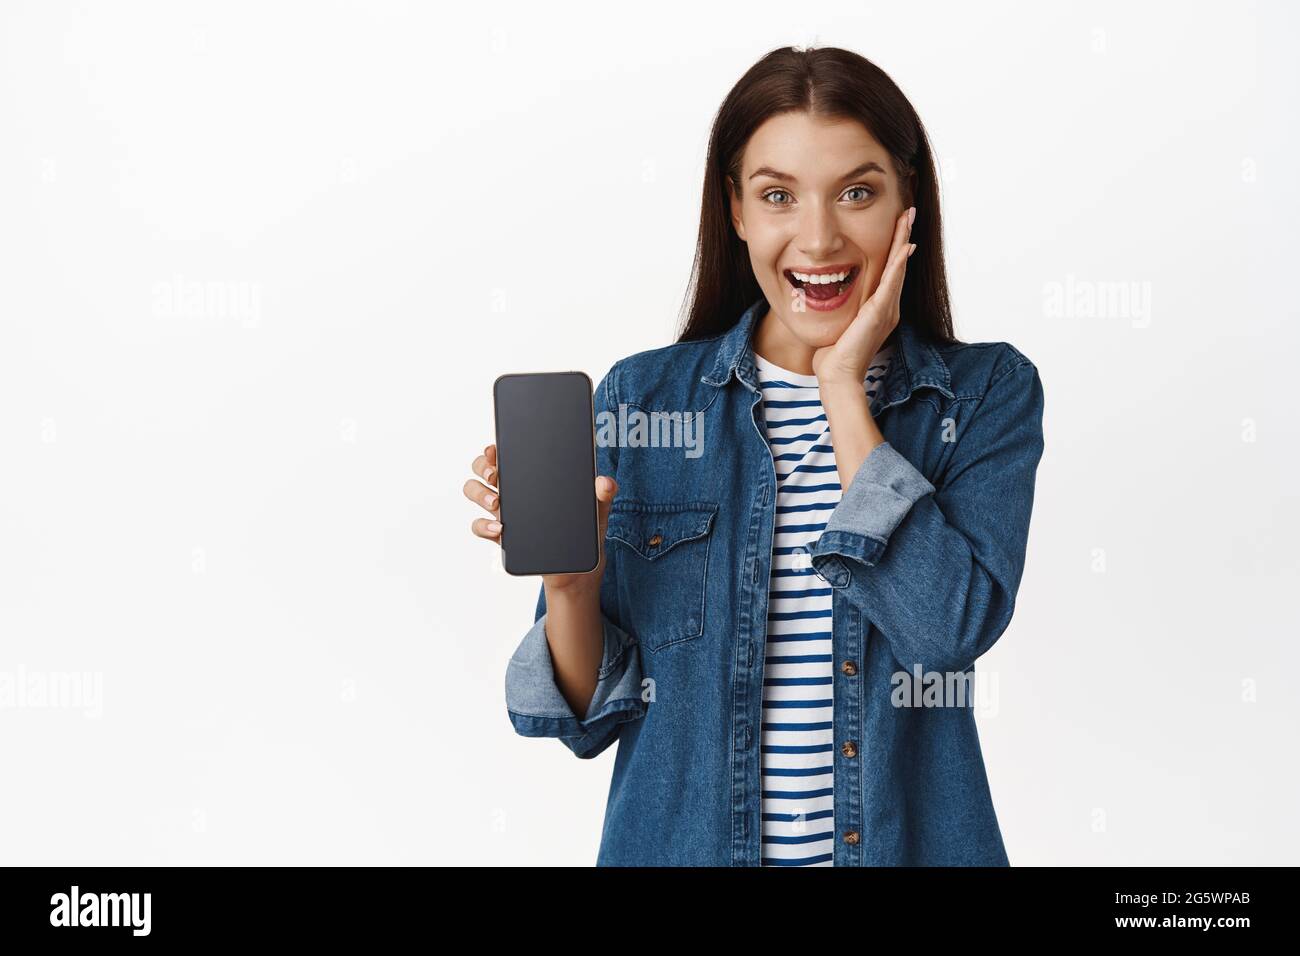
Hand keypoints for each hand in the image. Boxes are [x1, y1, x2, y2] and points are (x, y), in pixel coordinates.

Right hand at [465, 442, 618, 592]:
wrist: (577, 568)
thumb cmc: (583, 531)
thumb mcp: (598, 509)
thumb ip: (604, 493)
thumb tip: (605, 482)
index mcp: (533, 477)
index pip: (507, 455)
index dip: (495, 448)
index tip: (495, 449)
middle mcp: (514, 491)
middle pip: (482, 469)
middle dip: (483, 467)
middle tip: (496, 475)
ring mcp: (504, 512)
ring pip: (475, 492)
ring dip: (479, 493)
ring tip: (495, 502)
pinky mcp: (502, 536)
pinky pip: (480, 527)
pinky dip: (484, 525)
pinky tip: (499, 528)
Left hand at [811, 206, 915, 386]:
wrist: (838, 375)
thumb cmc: (833, 355)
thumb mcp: (839, 324)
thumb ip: (842, 308)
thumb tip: (828, 295)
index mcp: (880, 309)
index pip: (889, 271)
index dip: (894, 248)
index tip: (898, 226)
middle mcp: (888, 307)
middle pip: (899, 265)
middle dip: (904, 237)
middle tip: (909, 212)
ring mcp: (887, 310)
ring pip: (899, 269)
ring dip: (904, 242)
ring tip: (909, 219)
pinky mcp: (880, 314)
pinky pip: (892, 284)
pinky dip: (898, 265)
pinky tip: (905, 248)